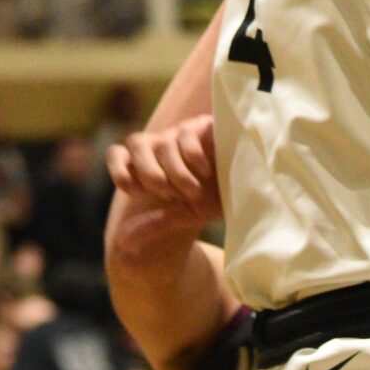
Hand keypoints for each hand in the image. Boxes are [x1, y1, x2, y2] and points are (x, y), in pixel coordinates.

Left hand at [108, 116, 223, 245]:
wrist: (251, 190)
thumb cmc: (215, 198)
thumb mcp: (184, 214)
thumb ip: (153, 225)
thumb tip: (121, 244)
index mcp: (151, 163)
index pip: (117, 154)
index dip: (120, 170)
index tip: (136, 191)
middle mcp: (163, 144)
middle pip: (136, 142)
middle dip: (148, 172)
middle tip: (167, 193)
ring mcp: (182, 132)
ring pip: (162, 144)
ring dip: (175, 174)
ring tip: (194, 191)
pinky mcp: (203, 125)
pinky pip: (185, 136)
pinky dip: (192, 158)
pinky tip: (206, 172)